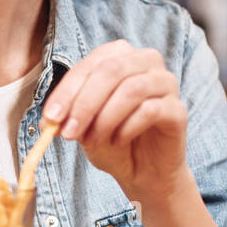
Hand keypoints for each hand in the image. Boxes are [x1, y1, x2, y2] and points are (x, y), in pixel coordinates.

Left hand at [42, 39, 187, 203]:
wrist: (142, 170)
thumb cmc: (110, 140)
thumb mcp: (81, 127)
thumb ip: (66, 117)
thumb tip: (48, 119)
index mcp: (119, 56)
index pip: (90, 64)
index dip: (67, 91)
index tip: (50, 118)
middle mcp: (145, 61)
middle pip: (111, 70)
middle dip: (84, 104)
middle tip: (68, 133)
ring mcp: (166, 83)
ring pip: (132, 89)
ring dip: (105, 118)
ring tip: (93, 141)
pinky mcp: (178, 109)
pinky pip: (151, 110)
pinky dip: (127, 127)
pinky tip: (118, 141)